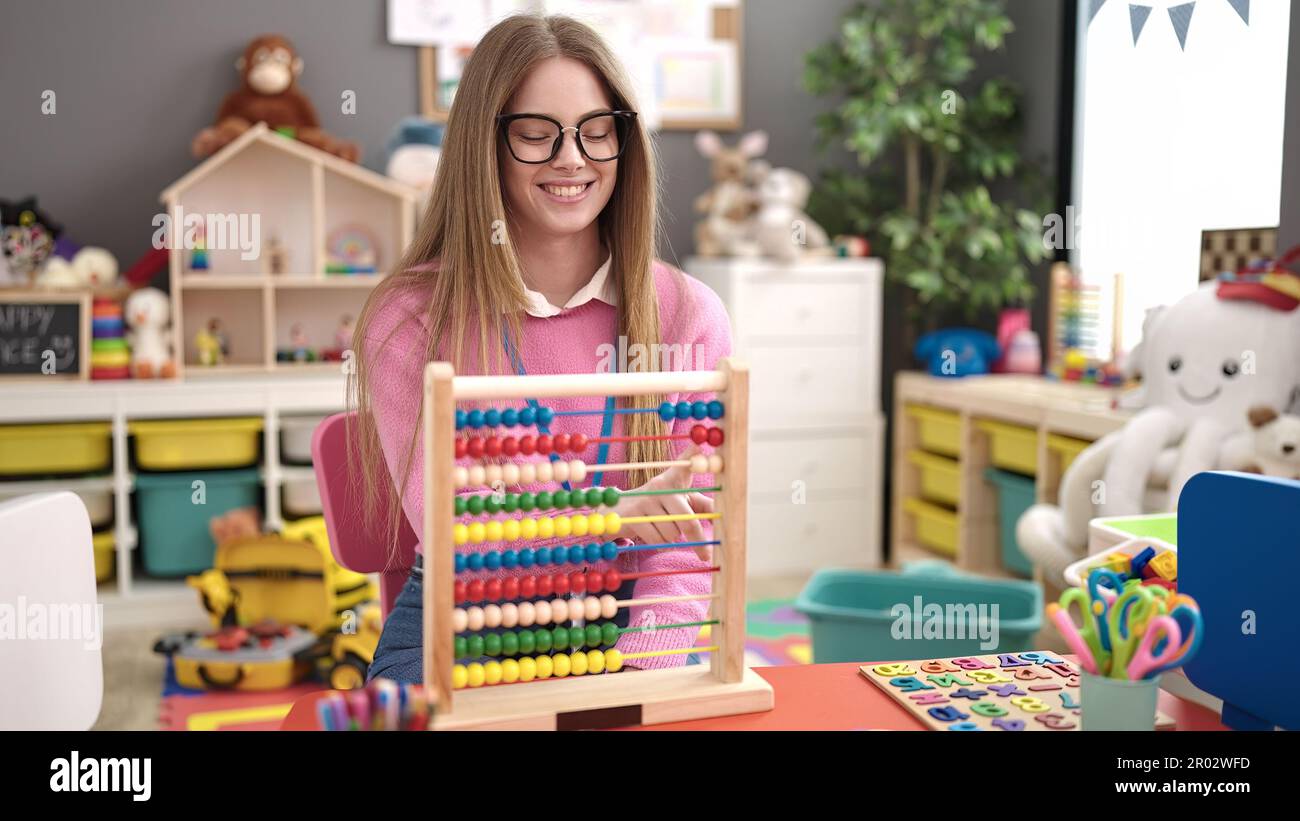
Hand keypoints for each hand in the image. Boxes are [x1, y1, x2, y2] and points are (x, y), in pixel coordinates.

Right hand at [617, 446, 713, 560]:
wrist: (619, 511)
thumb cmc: (658, 507)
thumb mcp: (680, 501)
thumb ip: (702, 506)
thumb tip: (724, 514)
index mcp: (674, 479)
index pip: (685, 464)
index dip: (692, 455)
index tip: (699, 445)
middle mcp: (661, 485)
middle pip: (687, 520)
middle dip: (697, 540)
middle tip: (705, 556)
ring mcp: (646, 499)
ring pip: (672, 533)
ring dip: (671, 539)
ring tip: (663, 529)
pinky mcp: (634, 514)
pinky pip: (656, 539)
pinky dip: (659, 543)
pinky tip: (652, 533)